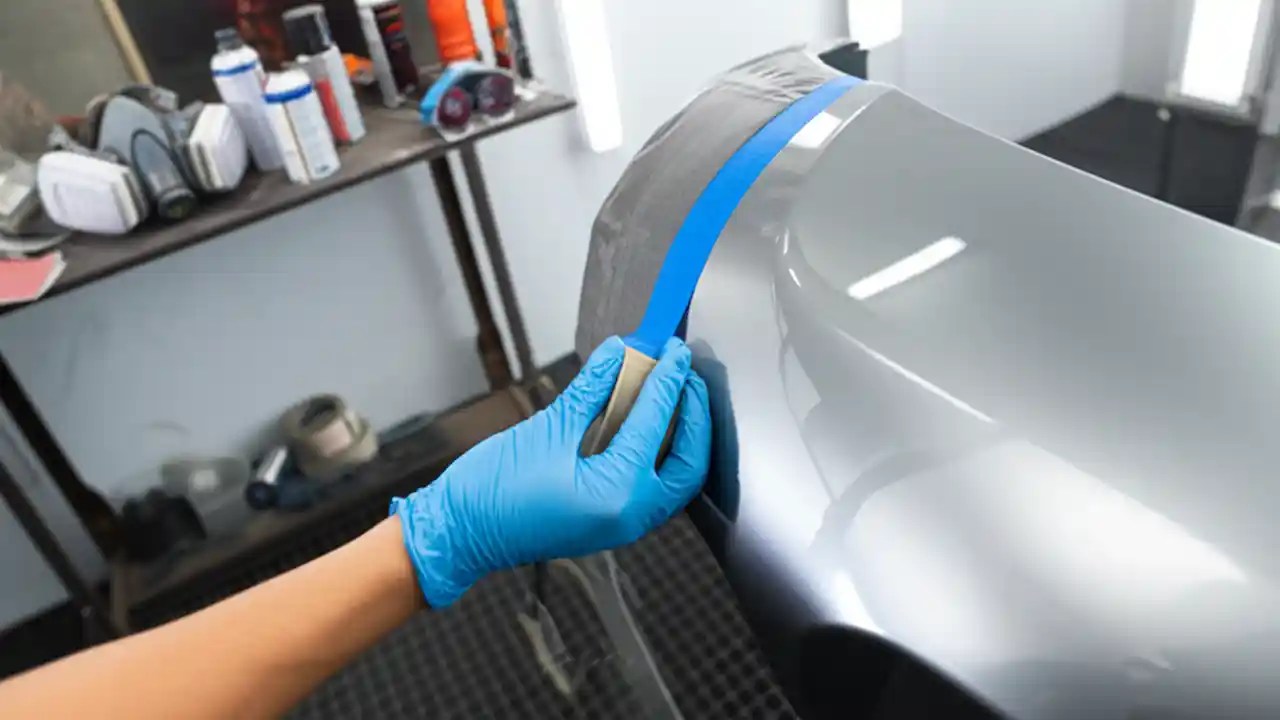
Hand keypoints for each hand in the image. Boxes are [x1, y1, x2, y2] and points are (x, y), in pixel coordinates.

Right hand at [391, 336, 712, 607]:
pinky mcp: (610, 522)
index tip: (674, 351)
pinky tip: (648, 423)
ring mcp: (622, 525)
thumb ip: (592, 391)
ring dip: (681, 436)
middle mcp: (630, 516)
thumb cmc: (492, 491)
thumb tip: (619, 354)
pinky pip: (652, 487)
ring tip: (675, 394)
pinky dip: (659, 454)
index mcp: (617, 494)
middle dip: (693, 416)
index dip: (668, 381)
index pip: (655, 426)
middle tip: (685, 375)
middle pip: (688, 462)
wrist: (458, 534)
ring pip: (675, 478)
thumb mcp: (546, 429)